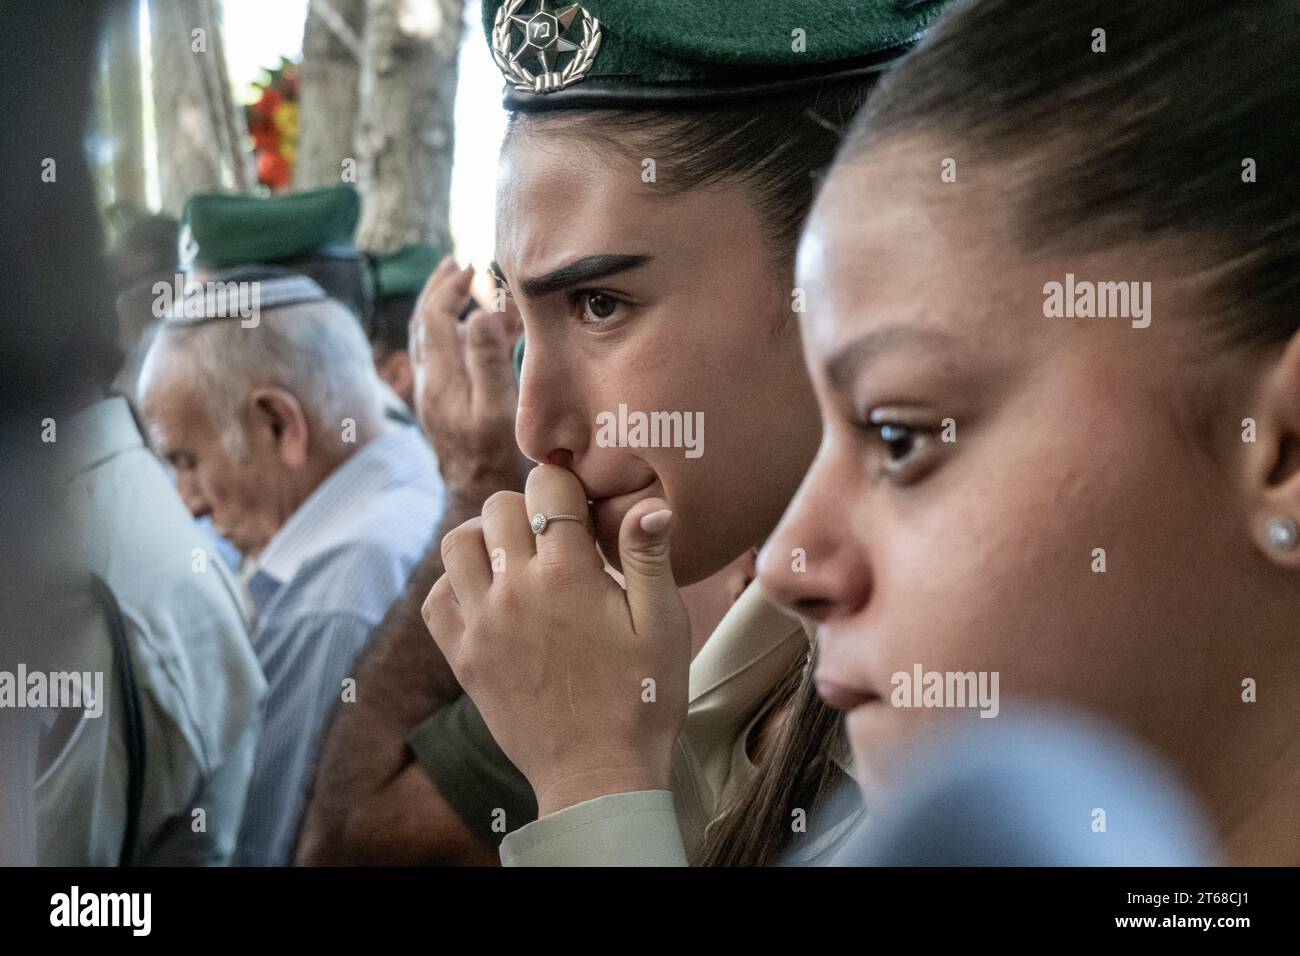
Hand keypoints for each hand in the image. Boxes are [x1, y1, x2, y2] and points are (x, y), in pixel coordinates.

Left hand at [408, 257, 528, 494]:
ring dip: (442, 307)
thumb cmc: (496, 459)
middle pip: (423, 323)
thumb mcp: (497, 409)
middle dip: (439, 289)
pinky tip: (473, 329)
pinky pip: (441, 356)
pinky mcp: (443, 406)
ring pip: (429, 338)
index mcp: (439, 378)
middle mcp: (429, 383)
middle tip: (457, 263)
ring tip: (460, 285)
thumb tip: (480, 313)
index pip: (435, 317)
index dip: (450, 286)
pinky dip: (453, 331)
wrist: (479, 499)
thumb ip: (488, 359)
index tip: (472, 265)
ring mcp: (433, 395)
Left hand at [423, 465, 691, 817]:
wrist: (598, 776)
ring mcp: (482, 625)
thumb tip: (649, 503)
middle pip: (498, 506)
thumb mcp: (665, 626)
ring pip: (457, 543)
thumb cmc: (642, 700)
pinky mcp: (463, 658)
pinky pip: (435, 599)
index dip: (567, 485)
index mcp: (569, 573)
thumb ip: (650, 557)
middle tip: (556, 537)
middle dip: (528, 507)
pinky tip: (489, 596)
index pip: (547, 484)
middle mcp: (515, 590)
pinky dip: (454, 585)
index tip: (583, 508)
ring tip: (518, 559)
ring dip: (486, 538)